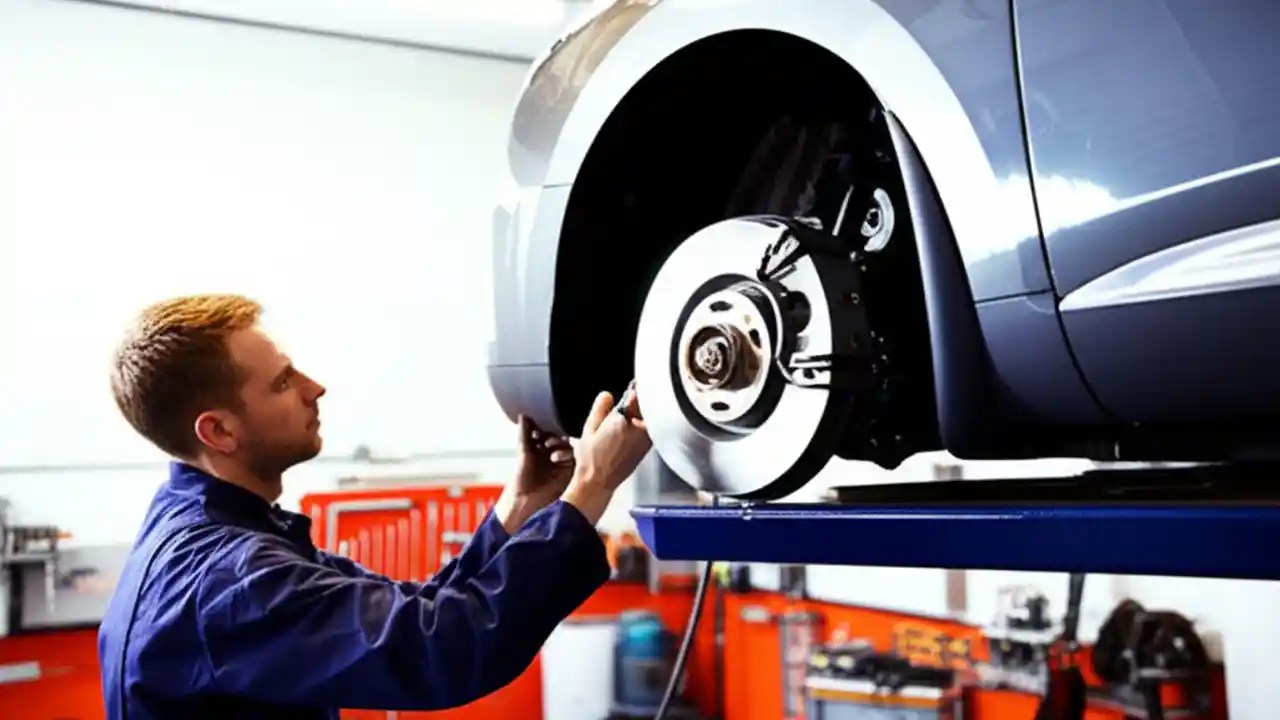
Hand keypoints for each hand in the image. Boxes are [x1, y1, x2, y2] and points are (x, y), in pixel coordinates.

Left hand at [495, 415, 574, 533]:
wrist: (526, 500)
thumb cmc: (522, 479)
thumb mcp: (523, 451)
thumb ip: (524, 432)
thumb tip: (524, 414)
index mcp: (542, 449)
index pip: (549, 432)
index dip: (545, 429)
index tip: (539, 430)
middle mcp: (553, 455)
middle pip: (560, 438)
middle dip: (554, 437)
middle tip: (546, 440)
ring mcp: (562, 463)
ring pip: (567, 447)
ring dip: (559, 445)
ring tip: (550, 449)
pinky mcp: (569, 471)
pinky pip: (572, 458)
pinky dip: (565, 454)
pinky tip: (556, 457)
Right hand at [562, 384, 651, 524]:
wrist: (598, 482)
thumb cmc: (591, 459)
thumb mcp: (589, 428)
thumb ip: (600, 407)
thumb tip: (607, 395)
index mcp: (623, 420)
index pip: (636, 395)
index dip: (634, 390)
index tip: (632, 389)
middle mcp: (639, 429)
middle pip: (645, 407)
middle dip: (638, 404)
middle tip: (630, 402)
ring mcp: (646, 440)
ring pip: (648, 420)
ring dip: (642, 416)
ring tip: (627, 419)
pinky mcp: (647, 449)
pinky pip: (649, 431)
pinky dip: (642, 428)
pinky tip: (628, 433)